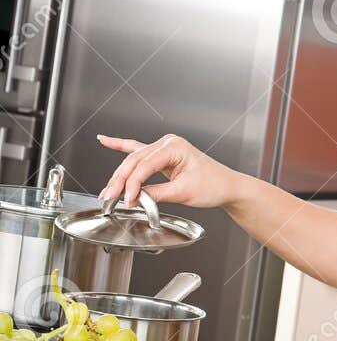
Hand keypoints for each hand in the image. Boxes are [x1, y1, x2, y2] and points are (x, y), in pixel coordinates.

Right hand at [95, 134, 241, 209]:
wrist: (228, 187)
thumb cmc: (214, 186)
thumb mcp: (183, 193)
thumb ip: (156, 194)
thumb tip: (134, 198)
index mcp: (175, 146)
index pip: (144, 166)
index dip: (132, 185)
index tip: (126, 200)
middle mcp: (168, 143)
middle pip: (135, 162)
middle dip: (120, 181)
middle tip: (109, 198)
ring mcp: (164, 148)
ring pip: (133, 161)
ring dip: (120, 176)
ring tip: (107, 190)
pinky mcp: (162, 156)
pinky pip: (137, 150)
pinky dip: (120, 146)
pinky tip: (104, 140)